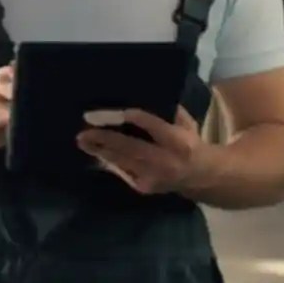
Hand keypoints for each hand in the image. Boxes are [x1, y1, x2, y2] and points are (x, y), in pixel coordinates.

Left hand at [76, 107, 209, 195]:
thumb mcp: (185, 123)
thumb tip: (142, 95)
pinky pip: (123, 172)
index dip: (131, 117)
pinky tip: (96, 153)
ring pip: (122, 161)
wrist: (200, 176)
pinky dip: (109, 162)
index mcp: (178, 140)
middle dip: (106, 138)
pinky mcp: (145, 187)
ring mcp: (153, 177)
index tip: (111, 112)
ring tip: (83, 141)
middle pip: (130, 147)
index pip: (151, 125)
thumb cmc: (189, 142)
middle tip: (84, 131)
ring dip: (100, 151)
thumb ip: (168, 111)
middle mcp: (165, 160)